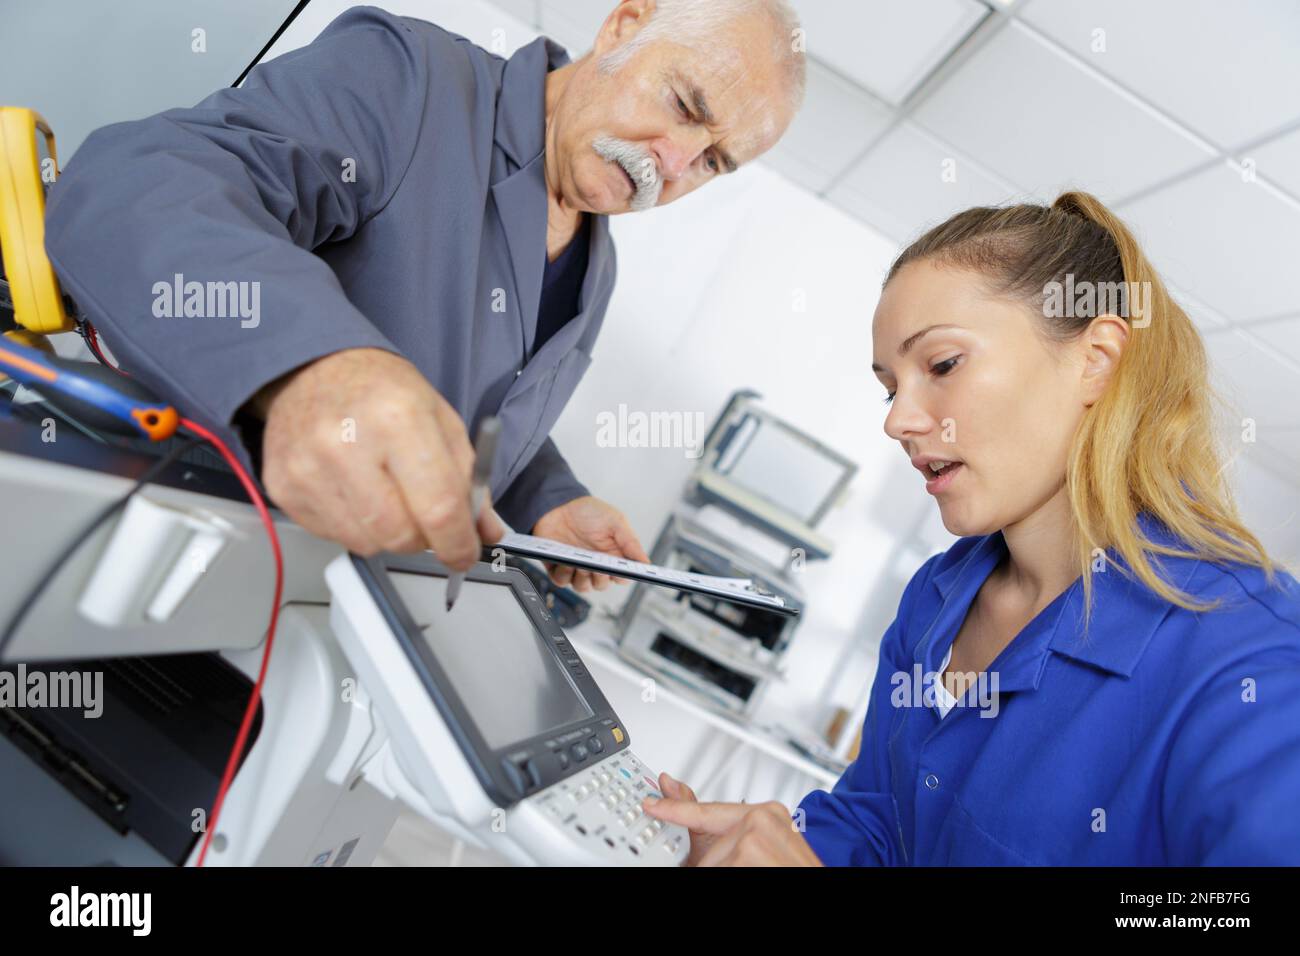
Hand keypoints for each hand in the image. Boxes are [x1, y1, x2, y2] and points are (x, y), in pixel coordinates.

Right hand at [254, 347, 503, 565]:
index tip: (464, 553)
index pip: (438, 508)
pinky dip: (355, 526)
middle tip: (425, 518)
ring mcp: (308, 469)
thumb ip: (468, 478)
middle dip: (424, 539)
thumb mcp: (439, 418)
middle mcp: (347, 444)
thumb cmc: (378, 390)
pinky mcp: (284, 488)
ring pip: (367, 544)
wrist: (312, 370)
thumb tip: (484, 530)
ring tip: (387, 495)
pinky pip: (334, 536)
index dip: (459, 543)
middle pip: (400, 536)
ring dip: (388, 534)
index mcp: (397, 419)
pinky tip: (356, 492)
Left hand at [531, 495, 648, 591]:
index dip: (622, 577)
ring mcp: (577, 567)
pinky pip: (563, 581)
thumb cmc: (588, 511)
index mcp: (613, 555)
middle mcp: (596, 564)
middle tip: (596, 565)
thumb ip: (630, 542)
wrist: (558, 503)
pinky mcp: (559, 567)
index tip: (619, 572)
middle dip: (599, 578)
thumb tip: (645, 562)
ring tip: (578, 563)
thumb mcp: (615, 521)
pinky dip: (563, 574)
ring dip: (581, 578)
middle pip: (602, 584)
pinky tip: (565, 561)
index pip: (622, 576)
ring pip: (583, 587)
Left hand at [642, 779, 822, 866]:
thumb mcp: (751, 845)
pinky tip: (756, 872)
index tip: (650, 803)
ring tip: (758, 871)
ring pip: (711, 864)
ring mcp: (758, 841)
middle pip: (709, 848)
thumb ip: (709, 818)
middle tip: (748, 867)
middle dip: (717, 865)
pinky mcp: (750, 857)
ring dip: (725, 872)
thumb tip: (670, 784)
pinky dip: (728, 875)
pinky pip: (718, 871)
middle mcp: (764, 821)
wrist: (821, 888)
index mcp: (765, 813)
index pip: (709, 809)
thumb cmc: (789, 871)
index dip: (675, 808)